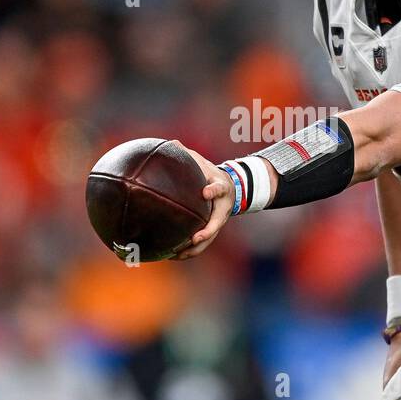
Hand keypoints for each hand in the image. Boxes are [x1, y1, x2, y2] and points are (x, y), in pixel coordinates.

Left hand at [171, 141, 233, 259]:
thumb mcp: (204, 163)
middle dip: (207, 233)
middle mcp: (221, 209)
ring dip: (195, 249)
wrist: (230, 189)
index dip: (213, 191)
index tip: (205, 192)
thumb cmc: (211, 174)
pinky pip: (200, 245)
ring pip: (208, 239)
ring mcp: (217, 222)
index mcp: (221, 189)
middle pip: (216, 224)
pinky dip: (187, 252)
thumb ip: (190, 156)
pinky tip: (170, 256)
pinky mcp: (211, 231)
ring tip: (178, 255)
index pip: (219, 189)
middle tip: (195, 239)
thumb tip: (172, 143)